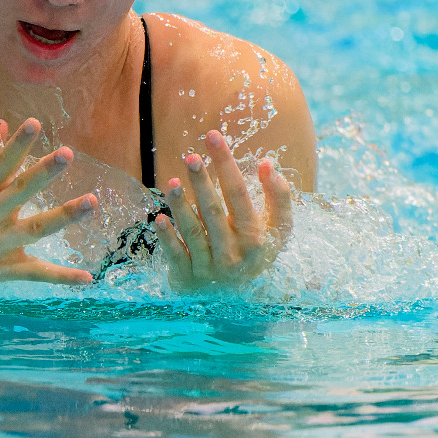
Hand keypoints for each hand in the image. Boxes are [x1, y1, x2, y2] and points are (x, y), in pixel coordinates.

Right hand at [0, 118, 98, 292]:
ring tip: (91, 202)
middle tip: (66, 154)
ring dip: (63, 216)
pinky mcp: (0, 271)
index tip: (34, 123)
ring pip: (34, 229)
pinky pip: (34, 274)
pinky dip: (60, 277)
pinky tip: (87, 278)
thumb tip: (1, 124)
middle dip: (42, 173)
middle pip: (17, 192)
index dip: (15, 145)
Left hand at [155, 130, 294, 291]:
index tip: (214, 137)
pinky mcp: (188, 279)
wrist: (237, 300)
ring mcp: (209, 269)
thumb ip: (278, 196)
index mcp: (257, 240)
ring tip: (172, 181)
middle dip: (202, 183)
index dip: (227, 165)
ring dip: (181, 206)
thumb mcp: (277, 229)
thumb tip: (268, 163)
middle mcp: (233, 255)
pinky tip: (159, 218)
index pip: (239, 196)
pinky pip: (176, 255)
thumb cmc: (256, 253)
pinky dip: (167, 238)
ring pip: (193, 233)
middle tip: (191, 156)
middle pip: (214, 213)